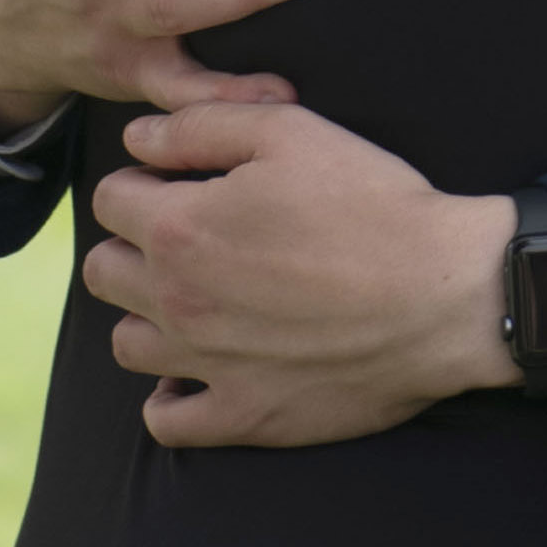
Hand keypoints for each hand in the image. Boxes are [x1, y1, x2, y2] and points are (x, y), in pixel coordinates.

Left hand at [84, 101, 521, 447]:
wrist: (442, 293)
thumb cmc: (372, 203)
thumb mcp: (290, 131)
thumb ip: (200, 125)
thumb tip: (138, 136)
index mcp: (181, 228)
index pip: (111, 198)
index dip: (144, 179)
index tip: (184, 180)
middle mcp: (177, 302)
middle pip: (104, 271)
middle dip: (133, 244)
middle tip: (189, 235)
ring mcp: (206, 366)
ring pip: (126, 344)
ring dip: (149, 315)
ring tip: (200, 297)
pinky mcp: (243, 416)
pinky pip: (166, 421)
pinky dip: (171, 396)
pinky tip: (201, 368)